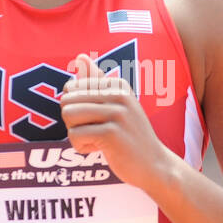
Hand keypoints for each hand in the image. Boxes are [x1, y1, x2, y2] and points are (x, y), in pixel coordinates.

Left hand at [60, 52, 178, 194]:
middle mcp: (118, 94)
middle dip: (73, 121)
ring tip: (97, 140)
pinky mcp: (111, 134)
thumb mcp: (117, 105)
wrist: (154, 166)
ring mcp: (116, 113)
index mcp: (117, 85)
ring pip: (68, 116)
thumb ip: (97, 82)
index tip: (97, 120)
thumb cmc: (131, 136)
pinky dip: (82, 147)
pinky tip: (101, 150)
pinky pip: (75, 135)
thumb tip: (80, 56)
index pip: (72, 87)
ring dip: (76, 134)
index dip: (77, 109)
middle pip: (67, 101)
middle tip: (94, 132)